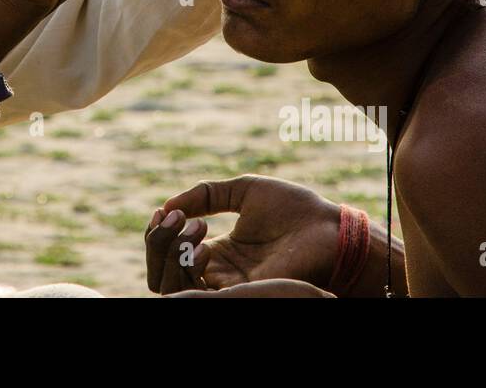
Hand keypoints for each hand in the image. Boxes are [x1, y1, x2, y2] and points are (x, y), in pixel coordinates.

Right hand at [145, 175, 340, 294]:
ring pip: (172, 286)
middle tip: (174, 217)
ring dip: (172, 253)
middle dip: (158, 243)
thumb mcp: (243, 191)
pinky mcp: (241, 293)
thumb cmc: (293, 209)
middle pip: (161, 273)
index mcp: (217, 251)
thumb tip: (167, 205)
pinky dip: (191, 267)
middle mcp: (217, 272)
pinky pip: (199, 291)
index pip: (169, 252)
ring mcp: (227, 285)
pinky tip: (207, 246)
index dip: (158, 233)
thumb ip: (205, 195)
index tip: (165, 210)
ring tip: (196, 227)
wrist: (327, 229)